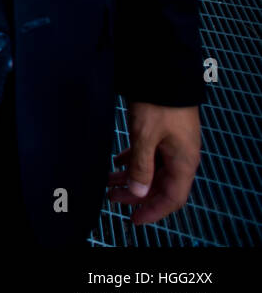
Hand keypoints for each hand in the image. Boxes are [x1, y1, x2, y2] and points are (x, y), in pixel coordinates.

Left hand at [106, 102, 200, 225]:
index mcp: (183, 162)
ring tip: (109, 182)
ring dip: (131, 178)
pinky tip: (118, 163)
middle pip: (160, 186)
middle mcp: (180, 157)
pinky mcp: (163, 134)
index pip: (172, 198)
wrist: (165, 73)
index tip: (134, 219)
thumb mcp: (146, 137)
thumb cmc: (159, 104)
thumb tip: (138, 193)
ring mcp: (172, 145)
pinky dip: (133, 161)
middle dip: (136, 195)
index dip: (153, 211)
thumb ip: (142, 166)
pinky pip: (149, 156)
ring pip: (152, 170)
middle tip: (112, 198)